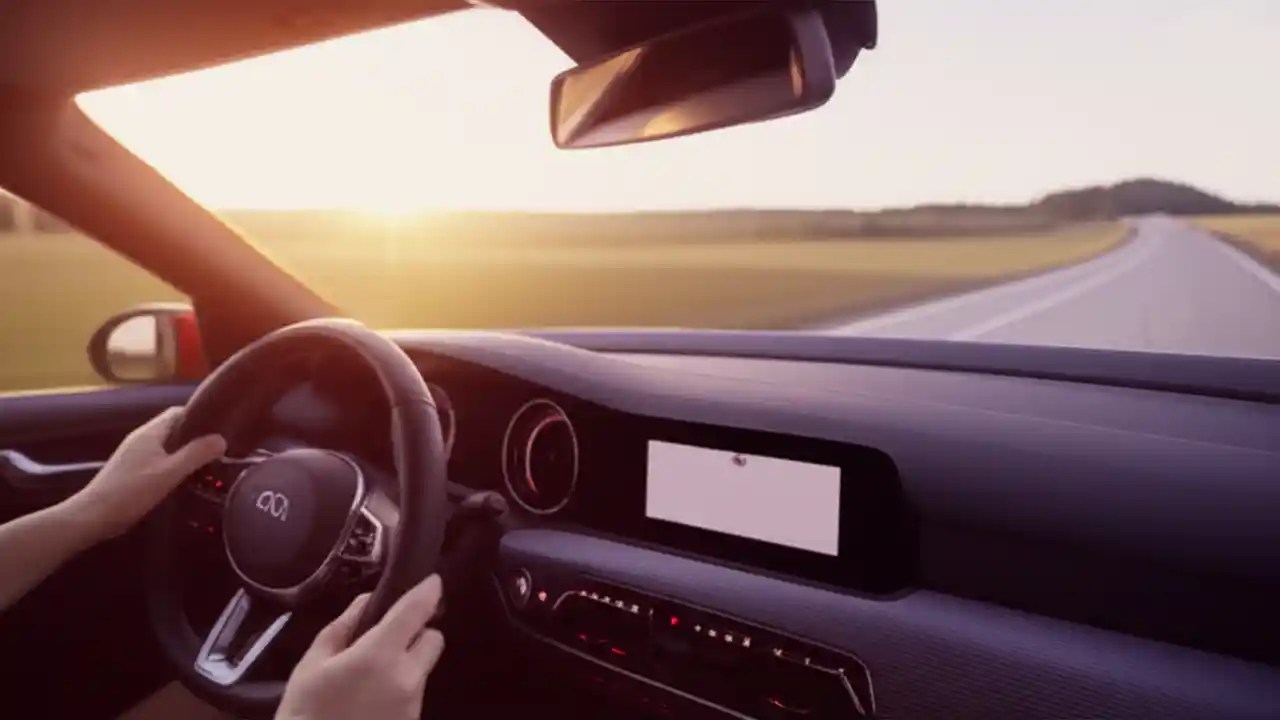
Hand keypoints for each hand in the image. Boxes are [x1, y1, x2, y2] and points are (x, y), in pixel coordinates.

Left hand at [62, 407, 225, 540]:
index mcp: (149, 432)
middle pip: (172, 429)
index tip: (220, 427)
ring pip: (166, 446)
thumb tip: (222, 439)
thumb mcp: (169, 472)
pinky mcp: (131, 471)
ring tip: (208, 464)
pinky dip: (173, 464)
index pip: (177, 412)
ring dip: (184, 452)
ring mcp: (134, 455)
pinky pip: (158, 459)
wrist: (93, 516)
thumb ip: (195, 454)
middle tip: (219, 448)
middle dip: (195, 436)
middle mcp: (141, 439)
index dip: (199, 416)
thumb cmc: (131, 491)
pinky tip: (184, 479)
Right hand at [276, 575, 446, 719]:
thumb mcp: (313, 663)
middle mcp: (407, 677)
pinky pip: (415, 694)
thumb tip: (368, 602)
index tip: (432, 581)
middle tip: (390, 637)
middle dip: (418, 633)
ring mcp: (414, 705)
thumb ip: (345, 626)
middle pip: (434, 639)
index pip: (418, 610)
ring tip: (372, 676)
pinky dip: (402, 688)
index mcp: (380, 655)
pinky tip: (373, 699)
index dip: (429, 591)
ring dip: (409, 663)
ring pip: (425, 668)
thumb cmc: (304, 712)